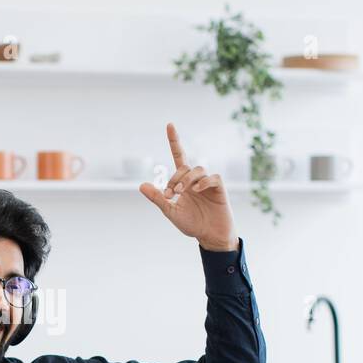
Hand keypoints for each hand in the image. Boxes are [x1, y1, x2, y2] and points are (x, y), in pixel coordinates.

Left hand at [139, 123, 238, 251]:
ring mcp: (208, 183)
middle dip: (175, 177)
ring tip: (181, 193)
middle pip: (185, 166)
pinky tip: (197, 190)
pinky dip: (204, 182)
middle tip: (171, 194)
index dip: (175, 141)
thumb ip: (158, 199)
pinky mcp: (220, 189)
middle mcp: (196, 179)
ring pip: (198, 169)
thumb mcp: (171, 212)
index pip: (179, 156)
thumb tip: (141, 185)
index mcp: (183, 182)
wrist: (210, 237)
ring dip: (186, 179)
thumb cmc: (192, 224)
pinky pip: (213, 177)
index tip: (169, 125)